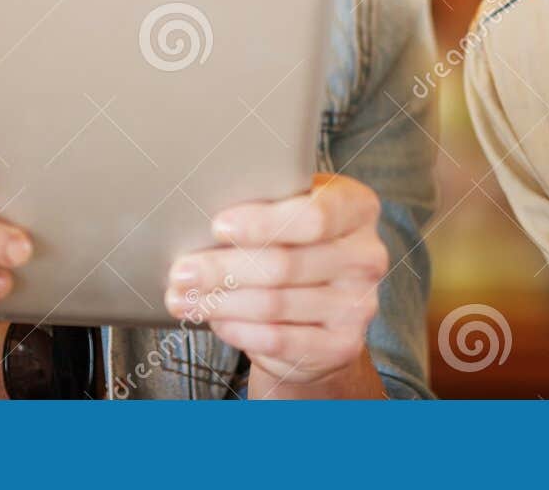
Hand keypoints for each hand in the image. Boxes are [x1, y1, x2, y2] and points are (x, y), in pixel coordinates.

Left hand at [164, 173, 388, 396]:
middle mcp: (367, 255)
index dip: (261, 224)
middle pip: (284, 264)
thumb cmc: (294, 244)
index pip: (313, 216)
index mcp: (357, 208)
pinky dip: (238, 330)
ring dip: (219, 302)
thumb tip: (201, 207)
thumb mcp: (289, 210)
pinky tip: (214, 320)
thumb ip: (265, 204)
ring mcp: (359, 304)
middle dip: (223, 269)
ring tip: (182, 298)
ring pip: (274, 304)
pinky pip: (279, 340)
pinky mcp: (343, 345)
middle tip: (182, 271)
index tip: (217, 226)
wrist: (320, 308)